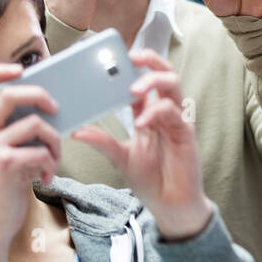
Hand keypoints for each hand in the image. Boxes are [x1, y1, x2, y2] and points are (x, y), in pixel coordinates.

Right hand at [0, 63, 61, 261]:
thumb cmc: (4, 187)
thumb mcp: (3, 154)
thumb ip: (14, 132)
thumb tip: (46, 109)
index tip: (21, 68)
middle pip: (11, 94)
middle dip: (40, 96)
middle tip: (56, 108)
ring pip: (35, 124)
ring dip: (54, 141)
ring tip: (54, 158)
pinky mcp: (6, 164)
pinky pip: (41, 150)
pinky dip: (51, 163)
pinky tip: (45, 177)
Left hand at [72, 50, 212, 240]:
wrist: (170, 205)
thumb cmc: (150, 180)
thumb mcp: (120, 157)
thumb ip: (102, 142)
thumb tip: (76, 132)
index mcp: (148, 114)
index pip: (142, 81)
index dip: (131, 67)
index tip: (112, 59)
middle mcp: (164, 112)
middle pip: (163, 73)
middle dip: (149, 60)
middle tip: (130, 56)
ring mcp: (176, 120)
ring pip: (173, 84)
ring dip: (153, 80)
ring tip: (134, 87)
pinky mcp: (186, 132)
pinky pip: (174, 112)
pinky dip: (157, 112)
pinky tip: (143, 122)